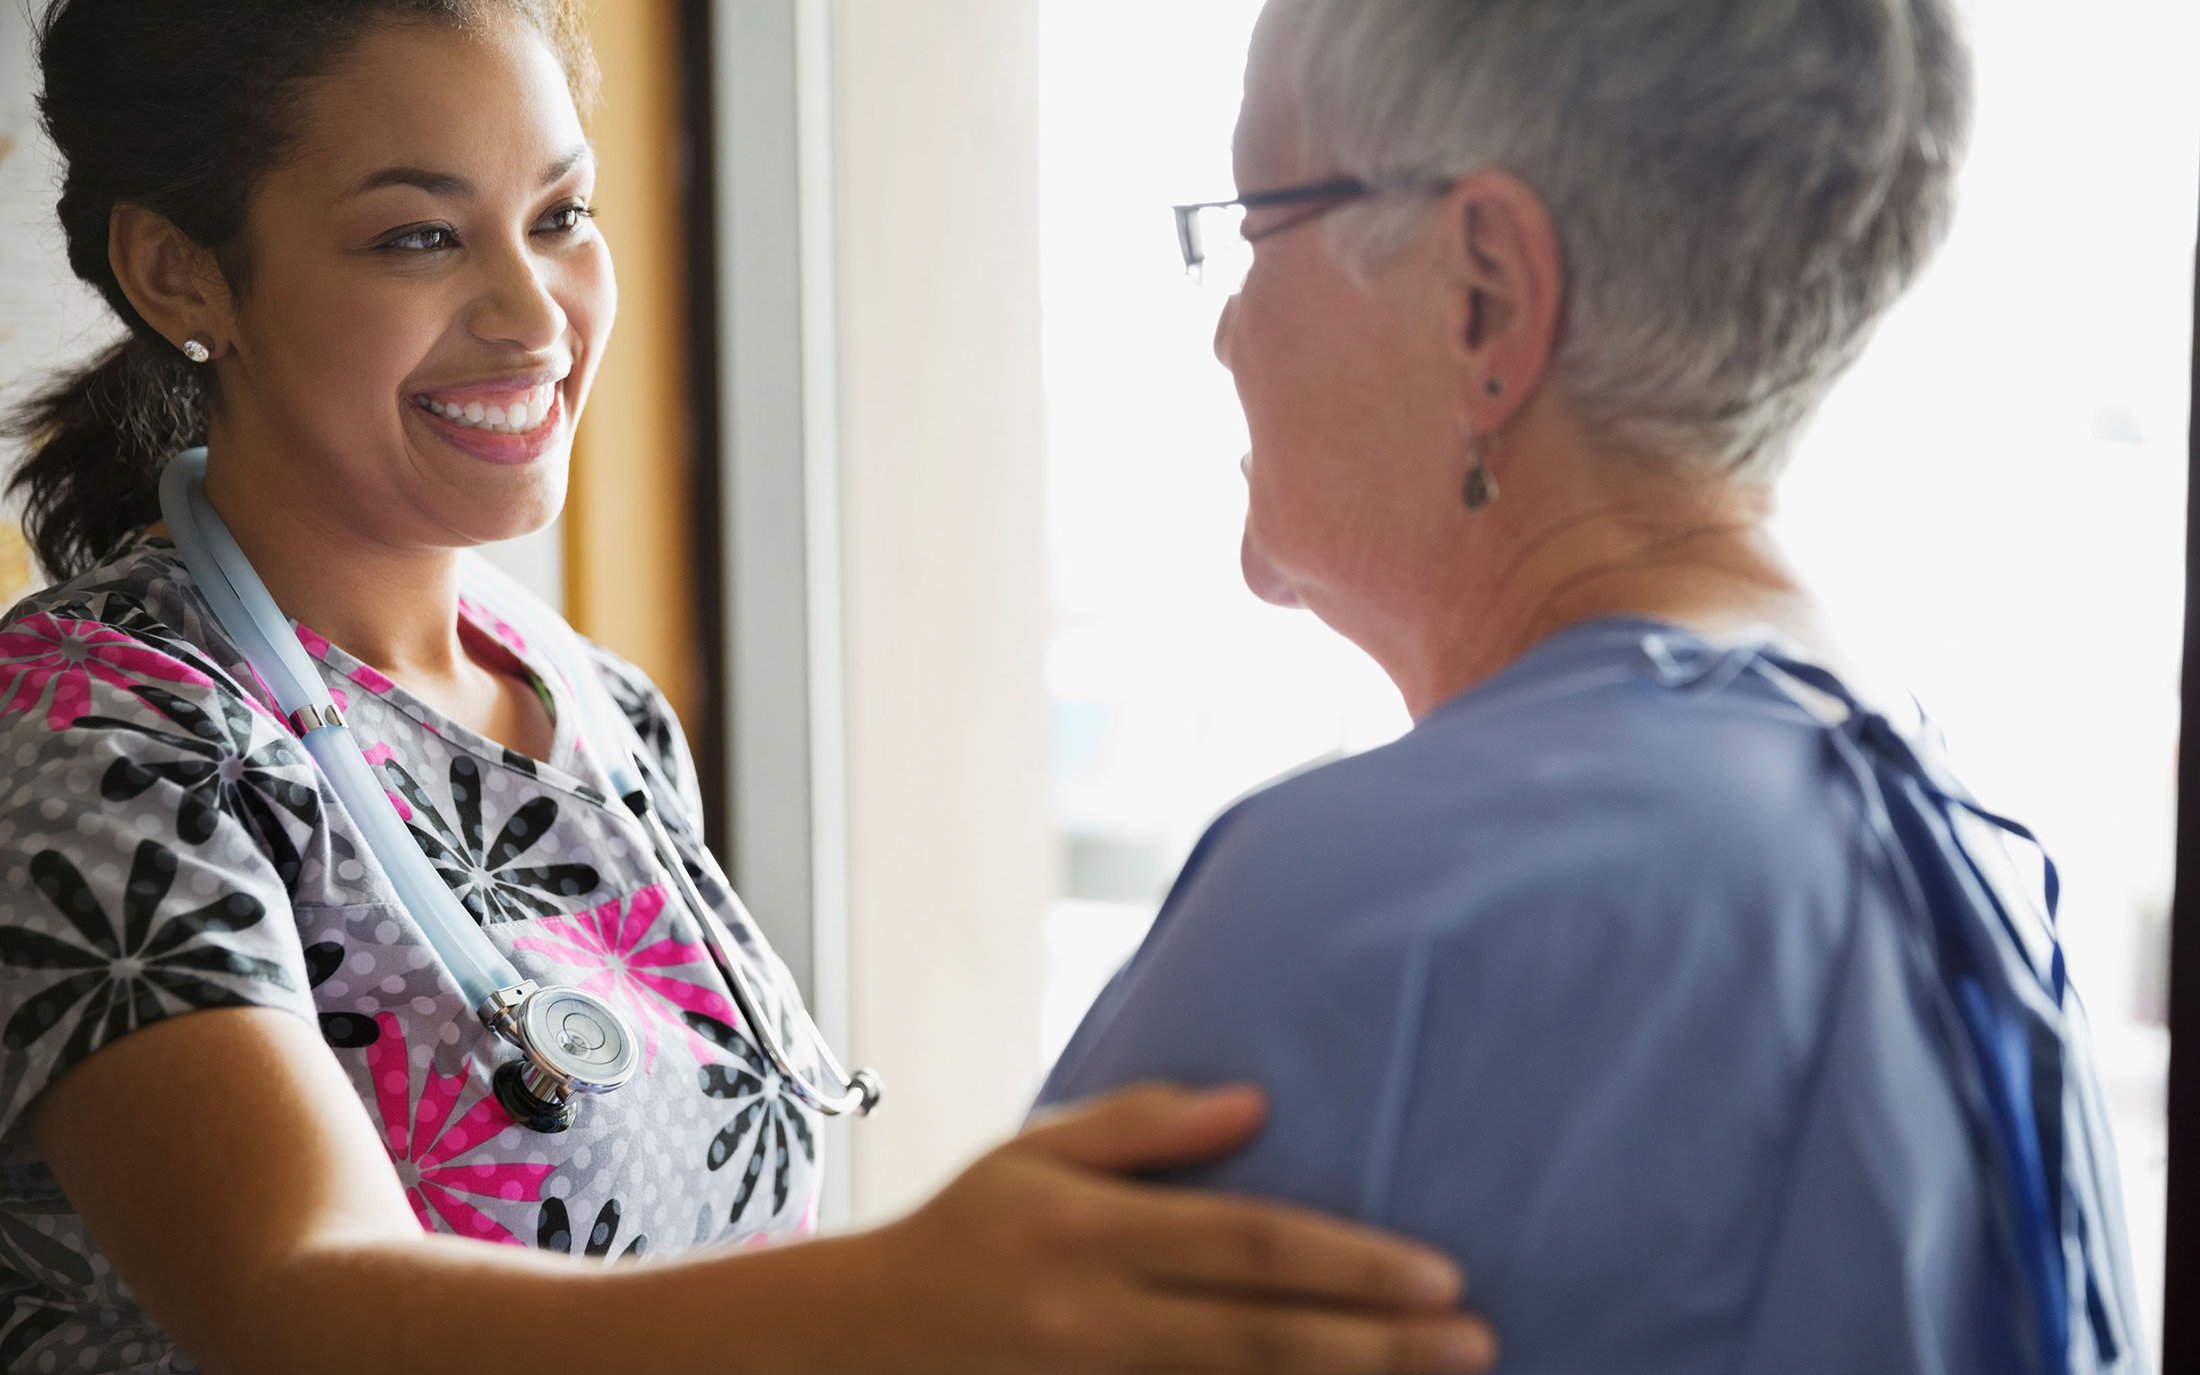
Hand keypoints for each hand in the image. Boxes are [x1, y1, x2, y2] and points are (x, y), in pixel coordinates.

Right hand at [845, 1083, 1499, 1373]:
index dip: (1346, 1261)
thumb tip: (1256, 1104)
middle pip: (1261, 1335)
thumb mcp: (1033, 1154)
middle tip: (1477, 1338)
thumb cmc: (964, 1232)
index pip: (1244, 1245)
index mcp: (1090, 1230)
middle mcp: (1099, 1319)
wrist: (860, 1343)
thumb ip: (1143, 1126)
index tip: (1439, 1270)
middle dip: (1377, 1343)